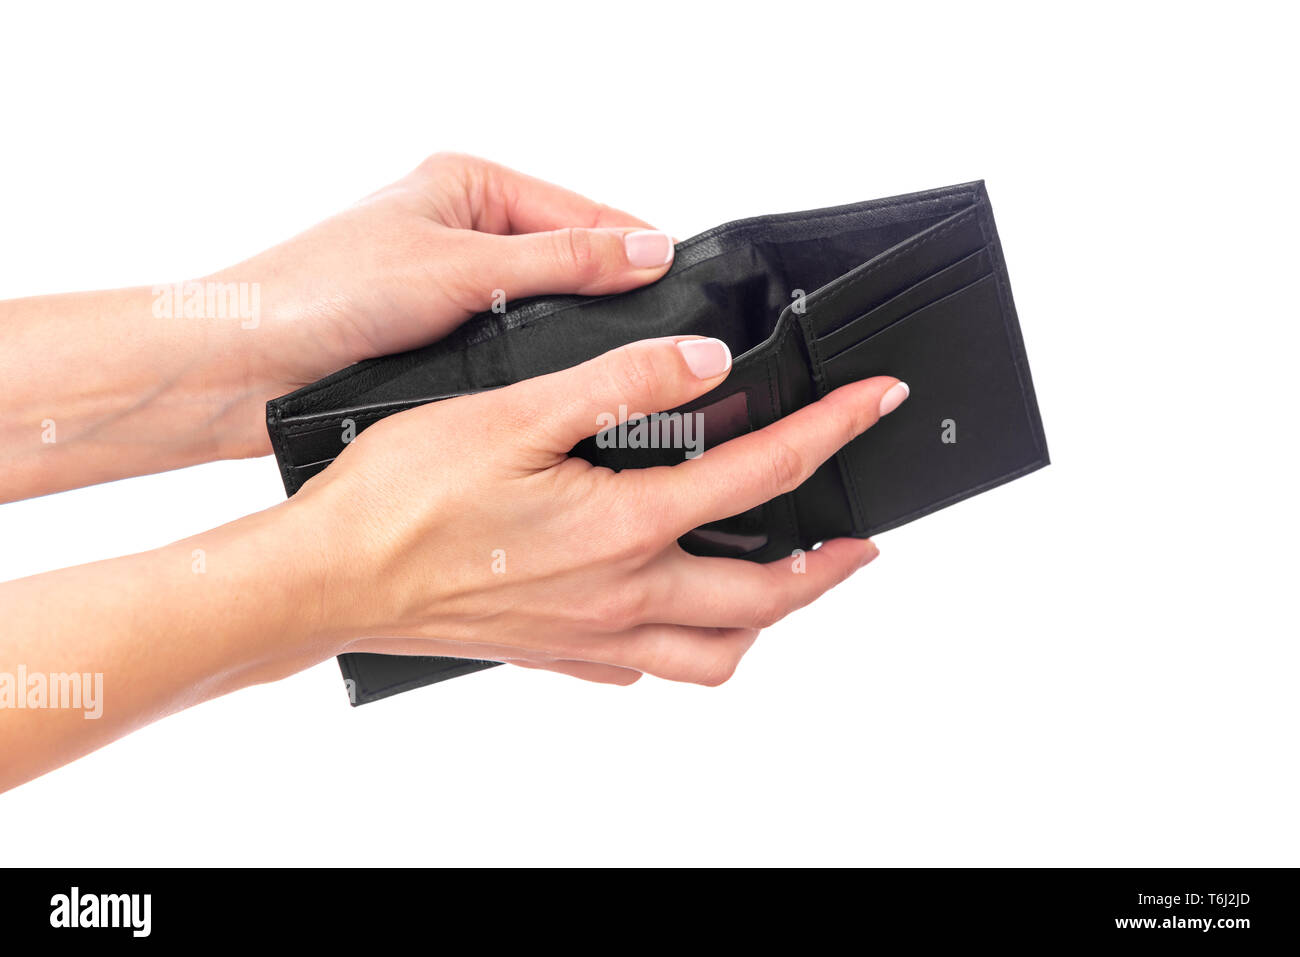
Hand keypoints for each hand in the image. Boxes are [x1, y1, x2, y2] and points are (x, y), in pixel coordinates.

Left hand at [219, 152, 676, 416]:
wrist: (241, 364)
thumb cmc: (323, 293)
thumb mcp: (460, 269)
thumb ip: (560, 263)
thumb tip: (648, 253)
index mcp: (467, 184)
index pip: (580, 212)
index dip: (634, 249)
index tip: (684, 286)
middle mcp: (461, 228)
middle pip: (568, 259)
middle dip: (610, 295)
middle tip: (664, 337)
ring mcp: (451, 283)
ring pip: (542, 307)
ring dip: (572, 335)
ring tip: (623, 367)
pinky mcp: (438, 334)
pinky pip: (510, 343)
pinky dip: (537, 361)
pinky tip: (562, 386)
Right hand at [292, 335, 908, 683]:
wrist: (328, 580)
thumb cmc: (402, 500)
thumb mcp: (513, 412)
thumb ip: (619, 386)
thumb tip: (702, 365)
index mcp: (624, 529)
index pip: (764, 478)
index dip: (831, 432)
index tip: (875, 405)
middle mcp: (623, 597)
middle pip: (767, 595)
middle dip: (830, 564)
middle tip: (860, 538)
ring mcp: (592, 637)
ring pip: (718, 653)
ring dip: (768, 619)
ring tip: (786, 584)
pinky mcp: (557, 655)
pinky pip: (651, 670)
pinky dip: (692, 647)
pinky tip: (677, 616)